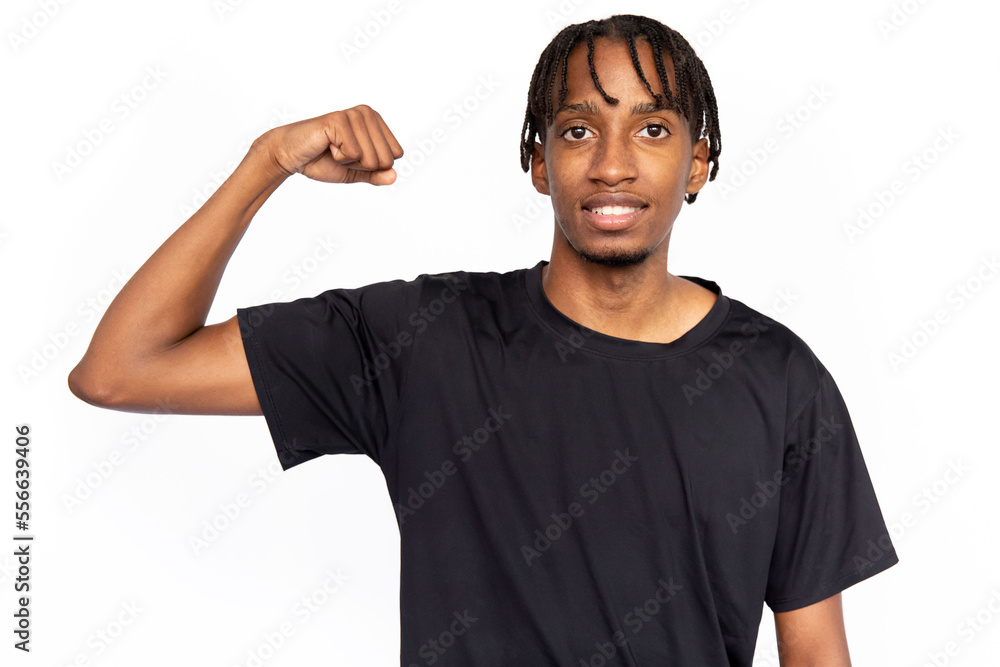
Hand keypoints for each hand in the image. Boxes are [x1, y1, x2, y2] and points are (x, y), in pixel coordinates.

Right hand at [260, 105, 403, 184]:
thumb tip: (394, 176)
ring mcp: (354, 114)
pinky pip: (354, 154)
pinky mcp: (339, 120)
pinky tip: (326, 146)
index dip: (372, 165)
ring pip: (371, 158)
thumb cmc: (321, 160)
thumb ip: (376, 175)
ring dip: (349, 162)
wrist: (291, 156)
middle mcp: (367, 113)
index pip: (396, 155)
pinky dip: (339, 158)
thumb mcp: (355, 172)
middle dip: (362, 165)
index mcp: (375, 121)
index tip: (351, 156)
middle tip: (341, 154)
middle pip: (386, 159)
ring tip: (332, 149)